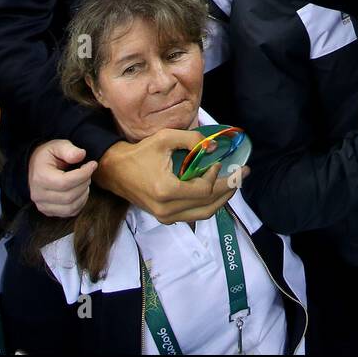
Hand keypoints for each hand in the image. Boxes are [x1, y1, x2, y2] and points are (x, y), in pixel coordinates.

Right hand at [28, 140, 96, 217]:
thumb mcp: (57, 146)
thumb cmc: (48, 156)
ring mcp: (43, 205)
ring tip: (84, 182)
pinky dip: (80, 203)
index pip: (65, 182)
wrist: (35, 166)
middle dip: (84, 183)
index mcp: (40, 177)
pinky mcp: (48, 211)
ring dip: (84, 194)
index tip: (92, 164)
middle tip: (88, 173)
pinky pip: (69, 213)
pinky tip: (80, 191)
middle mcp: (39, 194)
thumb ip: (69, 150)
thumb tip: (81, 155)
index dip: (84, 174)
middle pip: (69, 196)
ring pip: (70, 207)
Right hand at [95, 129, 242, 223]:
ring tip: (234, 184)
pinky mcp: (164, 218)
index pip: (203, 191)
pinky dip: (208, 204)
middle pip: (208, 205)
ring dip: (221, 199)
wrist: (114, 171)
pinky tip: (216, 191)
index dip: (216, 177)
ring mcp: (165, 217)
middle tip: (243, 174)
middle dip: (229, 189)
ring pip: (203, 214)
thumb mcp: (165, 139)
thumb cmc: (139, 153)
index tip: (218, 163)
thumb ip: (191, 140)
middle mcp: (166, 209)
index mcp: (166, 191)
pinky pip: (193, 215)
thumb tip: (214, 148)